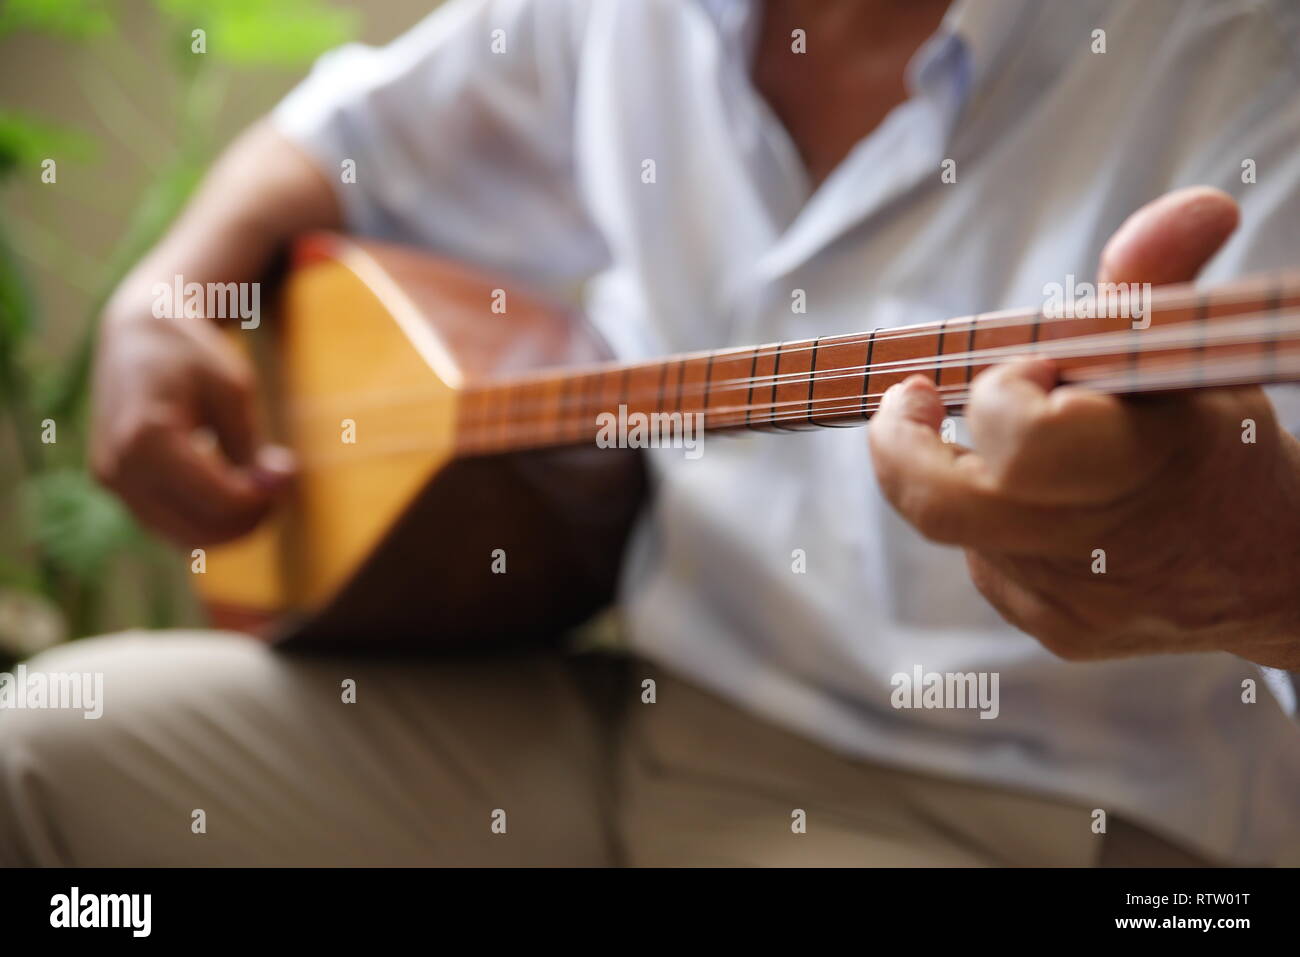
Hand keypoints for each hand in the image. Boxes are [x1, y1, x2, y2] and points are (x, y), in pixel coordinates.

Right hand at [89, 308, 293, 545]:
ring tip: (262, 488)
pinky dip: (208, 520)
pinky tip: (236, 490)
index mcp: (146, 436)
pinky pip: (170, 526)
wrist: (136, 334)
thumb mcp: (233, 390)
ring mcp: (112, 482)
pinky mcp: (117, 487)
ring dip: (231, 526)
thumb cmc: (189, 355)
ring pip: (184, 538)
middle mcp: (119, 467)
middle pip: (200, 531)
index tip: (288, 470)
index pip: (218, 500)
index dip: (263, 498)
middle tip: (281, 486)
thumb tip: (274, 488)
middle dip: (251, 519)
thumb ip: (250, 446)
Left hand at [868, 186, 1299, 668]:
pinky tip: (1049, 506)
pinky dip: (997, 522)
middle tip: (910, 398)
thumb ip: (1160, 281)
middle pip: (938, 506)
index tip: (1024, 365)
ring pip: (960, 529)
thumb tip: (1200, 206)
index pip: (1019, 437)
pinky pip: (990, 565)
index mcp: (1141, 464)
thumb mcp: (1198, 355)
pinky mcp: (1063, 633)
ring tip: (1014, 443)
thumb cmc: (1222, 442)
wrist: (1282, 568)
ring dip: (966, 472)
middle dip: (898, 444)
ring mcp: (1075, 602)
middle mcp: (1100, 547)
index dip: (1000, 392)